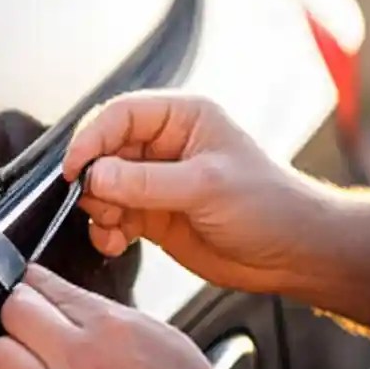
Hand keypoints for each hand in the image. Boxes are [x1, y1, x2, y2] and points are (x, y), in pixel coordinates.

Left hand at [0, 265, 264, 368]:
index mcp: (112, 329)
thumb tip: (70, 301)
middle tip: (30, 329)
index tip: (33, 290)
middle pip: (14, 313)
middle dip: (19, 316)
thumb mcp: (165, 341)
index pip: (44, 284)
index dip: (35, 285)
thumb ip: (111, 318)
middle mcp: (81, 363)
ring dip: (9, 361)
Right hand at [64, 92, 334, 293]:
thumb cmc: (269, 205)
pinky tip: (117, 243)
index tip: (75, 169)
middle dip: (93, 180)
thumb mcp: (206, 187)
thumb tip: (95, 176)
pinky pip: (112, 216)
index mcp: (182, 117)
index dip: (91, 139)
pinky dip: (106, 230)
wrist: (293, 252)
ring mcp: (156, 181)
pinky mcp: (153, 214)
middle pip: (104, 151)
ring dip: (98, 209)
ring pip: (102, 186)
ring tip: (114, 228)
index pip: (119, 115)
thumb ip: (145, 182)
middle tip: (97, 205)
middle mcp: (164, 145)